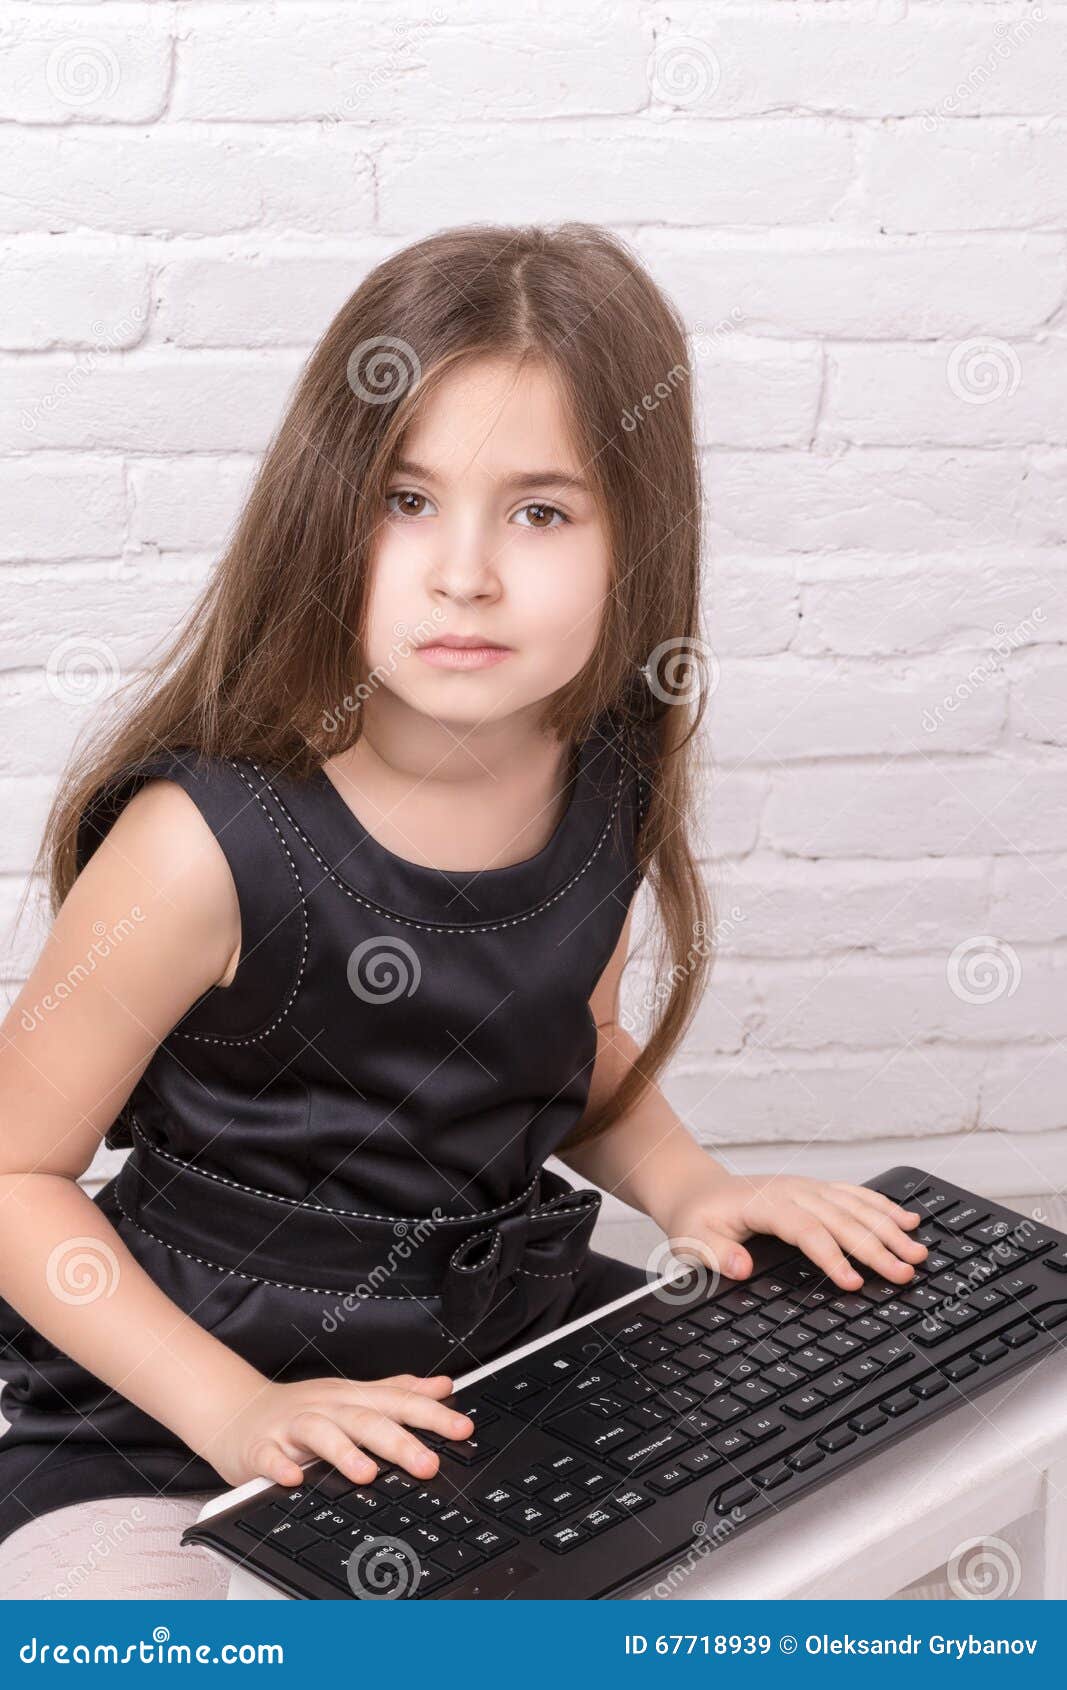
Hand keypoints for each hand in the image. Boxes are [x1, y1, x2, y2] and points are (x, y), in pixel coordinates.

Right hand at [199, 1372, 474, 1489]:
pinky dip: (280, 1467)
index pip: (399, 1402)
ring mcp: (292, 1426)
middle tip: (428, 1464)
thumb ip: (398, 1391)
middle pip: (365, 1419)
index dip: (433, 1415)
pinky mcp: (259, 1448)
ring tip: (367, 1474)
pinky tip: (293, 1480)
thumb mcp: (353, 1395)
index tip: (464, 1430)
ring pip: (320, 1434)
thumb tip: (443, 1385)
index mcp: (352, 1397)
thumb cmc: (302, 1410)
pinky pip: (269, 1457)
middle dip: (399, 1442)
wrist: (237, 1412)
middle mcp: (326, 1407)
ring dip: (344, 1453)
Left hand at [656, 1172, 925, 1291]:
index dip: (831, 1256)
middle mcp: (793, 1191)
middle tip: (905, 1273)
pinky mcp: (816, 1190)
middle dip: (876, 1247)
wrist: (696, 1189)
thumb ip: (715, 1254)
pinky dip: (884, 1208)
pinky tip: (909, 1220)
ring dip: (889, 1228)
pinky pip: (856, 1196)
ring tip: (918, 1251)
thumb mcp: (692, 1240)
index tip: (853, 1282)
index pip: (806, 1230)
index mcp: (766, 1203)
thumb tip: (741, 1267)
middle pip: (841, 1219)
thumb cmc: (697, 1217)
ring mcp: (808, 1188)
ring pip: (856, 1206)